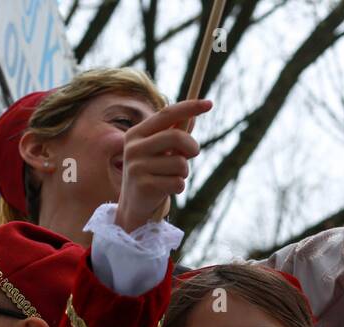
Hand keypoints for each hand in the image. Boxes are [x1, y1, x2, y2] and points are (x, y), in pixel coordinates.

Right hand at [114, 99, 212, 232]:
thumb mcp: (161, 151)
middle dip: (192, 147)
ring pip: (180, 164)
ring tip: (172, 177)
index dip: (189, 107)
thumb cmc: (152, 173)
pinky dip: (178, 187)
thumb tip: (193, 117)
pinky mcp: (144, 186)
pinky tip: (167, 189)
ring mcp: (137, 166)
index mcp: (137, 133)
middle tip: (194, 154)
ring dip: (183, 173)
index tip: (209, 103)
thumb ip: (175, 134)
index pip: (166, 114)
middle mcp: (134, 147)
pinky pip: (177, 183)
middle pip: (176, 137)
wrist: (135, 205)